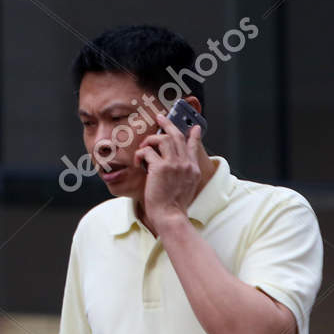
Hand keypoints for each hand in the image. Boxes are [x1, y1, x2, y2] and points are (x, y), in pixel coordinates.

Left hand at [138, 107, 202, 222]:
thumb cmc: (173, 205)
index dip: (194, 135)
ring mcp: (174, 164)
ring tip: (144, 149)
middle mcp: (186, 164)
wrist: (170, 216)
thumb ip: (184, 173)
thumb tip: (178, 164)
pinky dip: (140, 155)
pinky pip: (147, 151)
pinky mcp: (160, 167)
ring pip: (162, 139)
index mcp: (193, 169)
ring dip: (149, 141)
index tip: (194, 127)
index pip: (194, 146)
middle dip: (167, 124)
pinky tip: (138, 163)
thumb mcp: (186, 186)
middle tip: (160, 117)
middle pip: (177, 136)